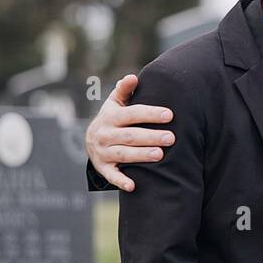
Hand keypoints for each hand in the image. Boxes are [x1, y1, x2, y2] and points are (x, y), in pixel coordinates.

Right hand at [85, 74, 175, 191]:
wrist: (91, 141)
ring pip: (123, 154)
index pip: (131, 114)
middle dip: (150, 136)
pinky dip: (121, 181)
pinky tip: (133, 186)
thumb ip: (124, 90)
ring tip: (160, 155)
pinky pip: (111, 175)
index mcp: (110, 117)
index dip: (150, 114)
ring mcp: (103, 152)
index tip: (169, 115)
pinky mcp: (103, 168)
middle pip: (130, 136)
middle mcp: (105, 134)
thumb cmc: (112, 119)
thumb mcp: (114, 103)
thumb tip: (132, 77)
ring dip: (141, 155)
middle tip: (171, 138)